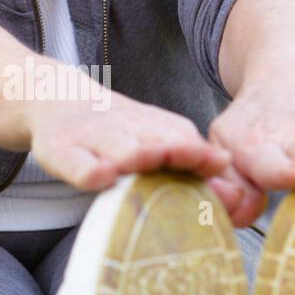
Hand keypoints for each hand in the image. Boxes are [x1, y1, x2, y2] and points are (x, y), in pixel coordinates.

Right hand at [26, 80, 230, 190]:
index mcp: (156, 130)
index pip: (185, 141)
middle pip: (156, 140)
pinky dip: (87, 170)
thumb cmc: (116, 133)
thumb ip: (191, 165)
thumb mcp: (154, 139)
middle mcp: (128, 130)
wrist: (57, 99)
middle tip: (199, 166)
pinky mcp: (61, 151)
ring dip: (136, 155)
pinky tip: (100, 177)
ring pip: (118, 146)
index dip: (203, 158)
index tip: (223, 171)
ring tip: (146, 164)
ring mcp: (93, 140)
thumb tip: (237, 195)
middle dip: (177, 153)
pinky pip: (75, 162)